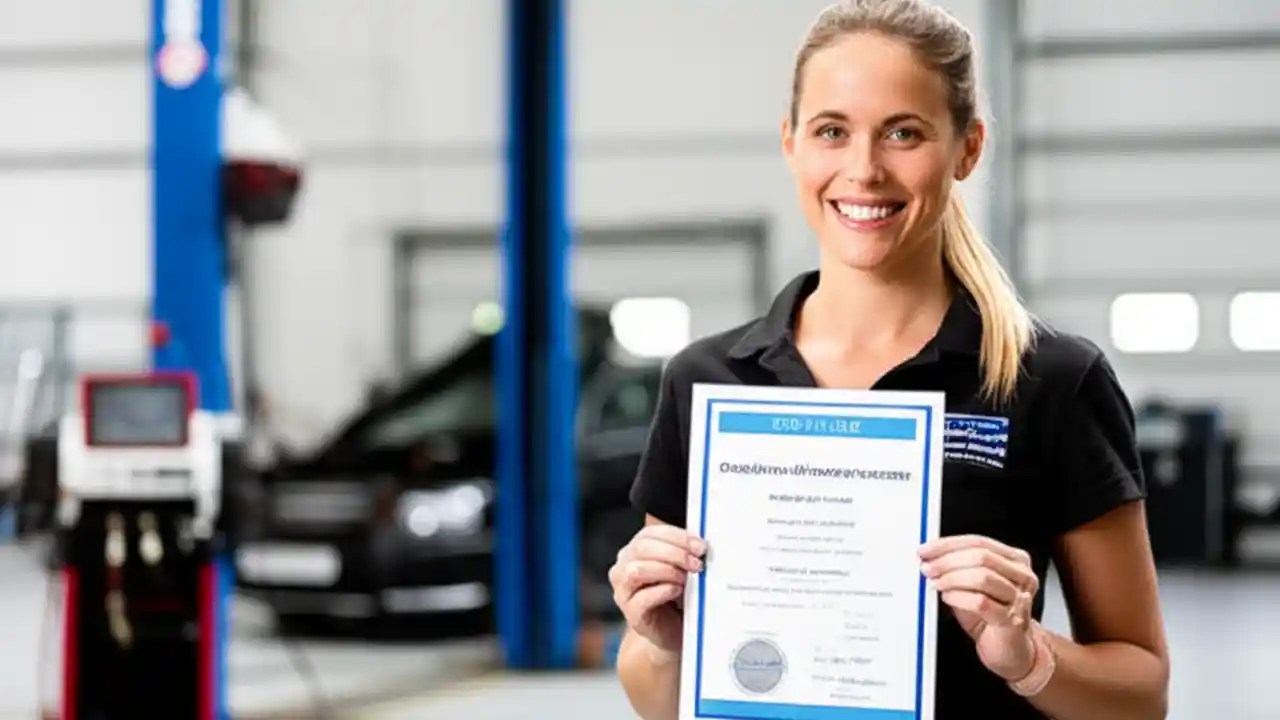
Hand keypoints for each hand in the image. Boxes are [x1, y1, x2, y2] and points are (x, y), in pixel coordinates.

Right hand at [609, 524, 705, 652]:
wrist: (673, 631)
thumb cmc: (677, 596)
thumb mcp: (681, 568)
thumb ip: (684, 553)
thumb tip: (698, 544)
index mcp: (635, 550)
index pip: (650, 533)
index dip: (677, 537)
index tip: (699, 546)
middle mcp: (623, 567)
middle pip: (642, 548)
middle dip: (674, 553)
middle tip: (697, 563)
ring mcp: (623, 591)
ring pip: (636, 571)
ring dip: (666, 571)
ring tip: (686, 579)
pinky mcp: (631, 613)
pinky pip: (642, 598)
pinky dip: (663, 591)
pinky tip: (677, 591)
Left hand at [919, 534, 1038, 680]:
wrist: (1009, 649)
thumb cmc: (991, 615)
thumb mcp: (974, 585)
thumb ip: (959, 567)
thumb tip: (931, 556)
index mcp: (1015, 561)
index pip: (979, 542)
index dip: (948, 544)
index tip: (927, 550)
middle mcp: (1022, 577)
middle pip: (981, 557)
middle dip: (947, 560)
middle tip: (928, 567)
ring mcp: (1019, 598)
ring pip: (982, 577)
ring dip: (952, 578)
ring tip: (936, 583)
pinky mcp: (1012, 620)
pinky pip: (981, 602)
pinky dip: (959, 597)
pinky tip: (948, 598)